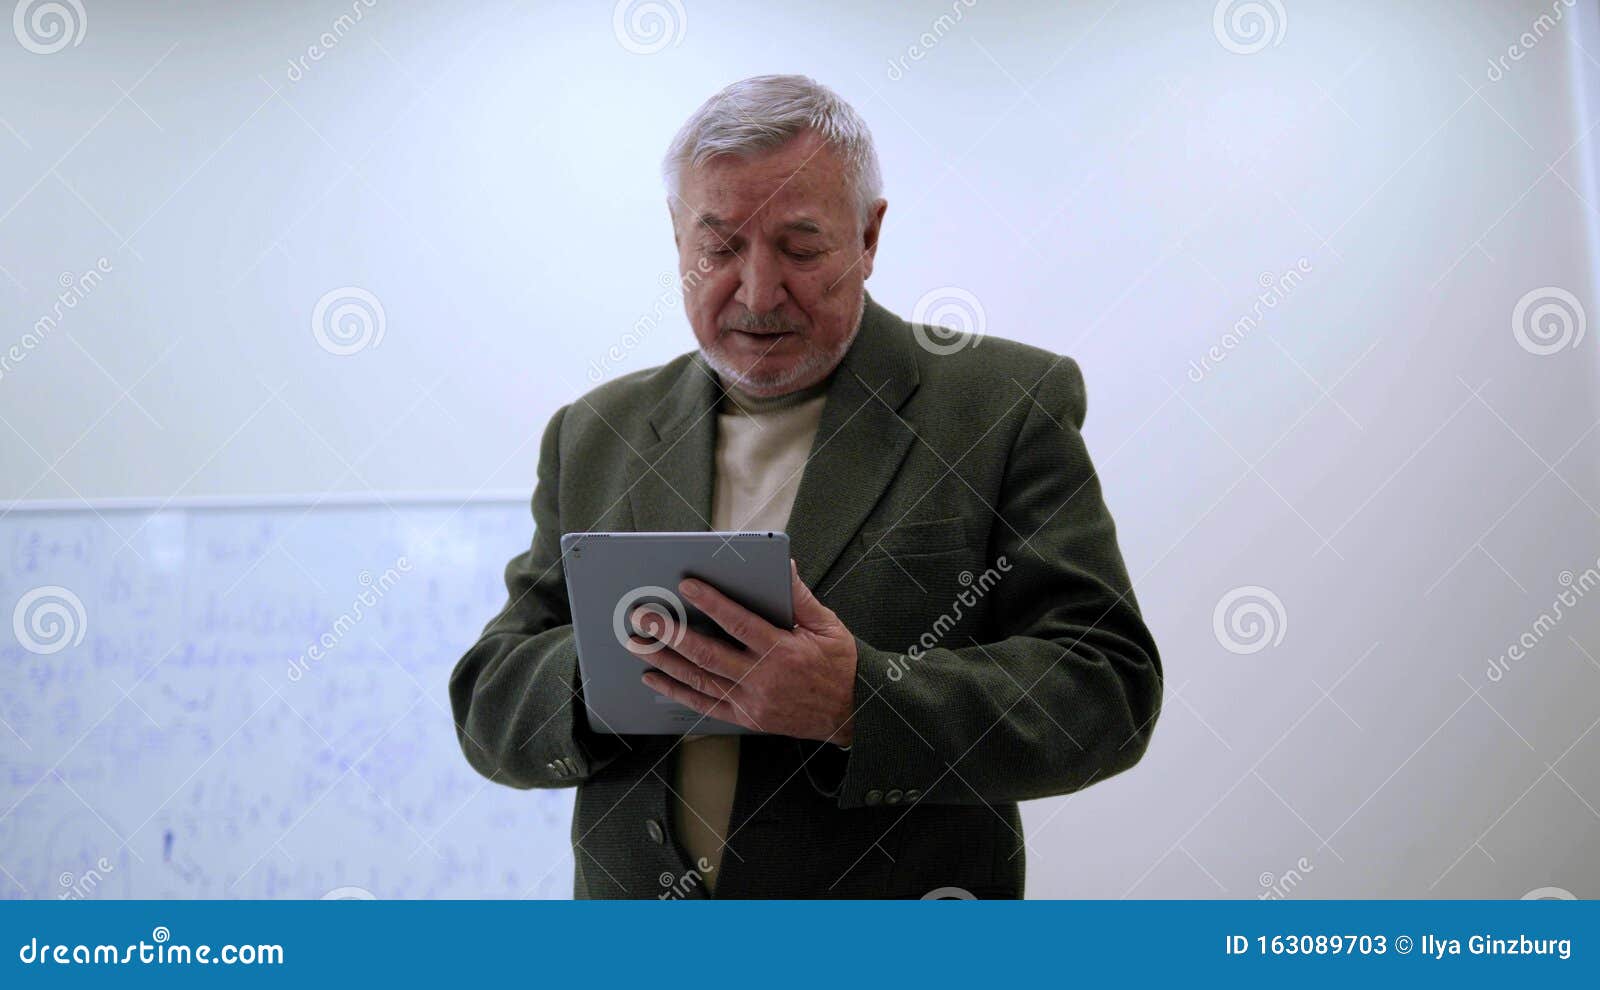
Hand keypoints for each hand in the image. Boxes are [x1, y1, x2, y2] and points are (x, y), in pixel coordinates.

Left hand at [628, 559, 857, 745]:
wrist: (852, 713)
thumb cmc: (840, 665)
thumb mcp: (828, 625)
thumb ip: (800, 597)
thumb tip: (783, 565)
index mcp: (782, 650)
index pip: (739, 623)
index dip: (711, 603)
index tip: (686, 585)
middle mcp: (762, 678)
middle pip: (707, 653)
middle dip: (670, 633)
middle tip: (643, 616)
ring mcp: (751, 701)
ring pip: (699, 679)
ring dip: (665, 660)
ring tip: (637, 642)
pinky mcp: (746, 718)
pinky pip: (705, 705)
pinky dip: (677, 692)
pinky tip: (655, 679)